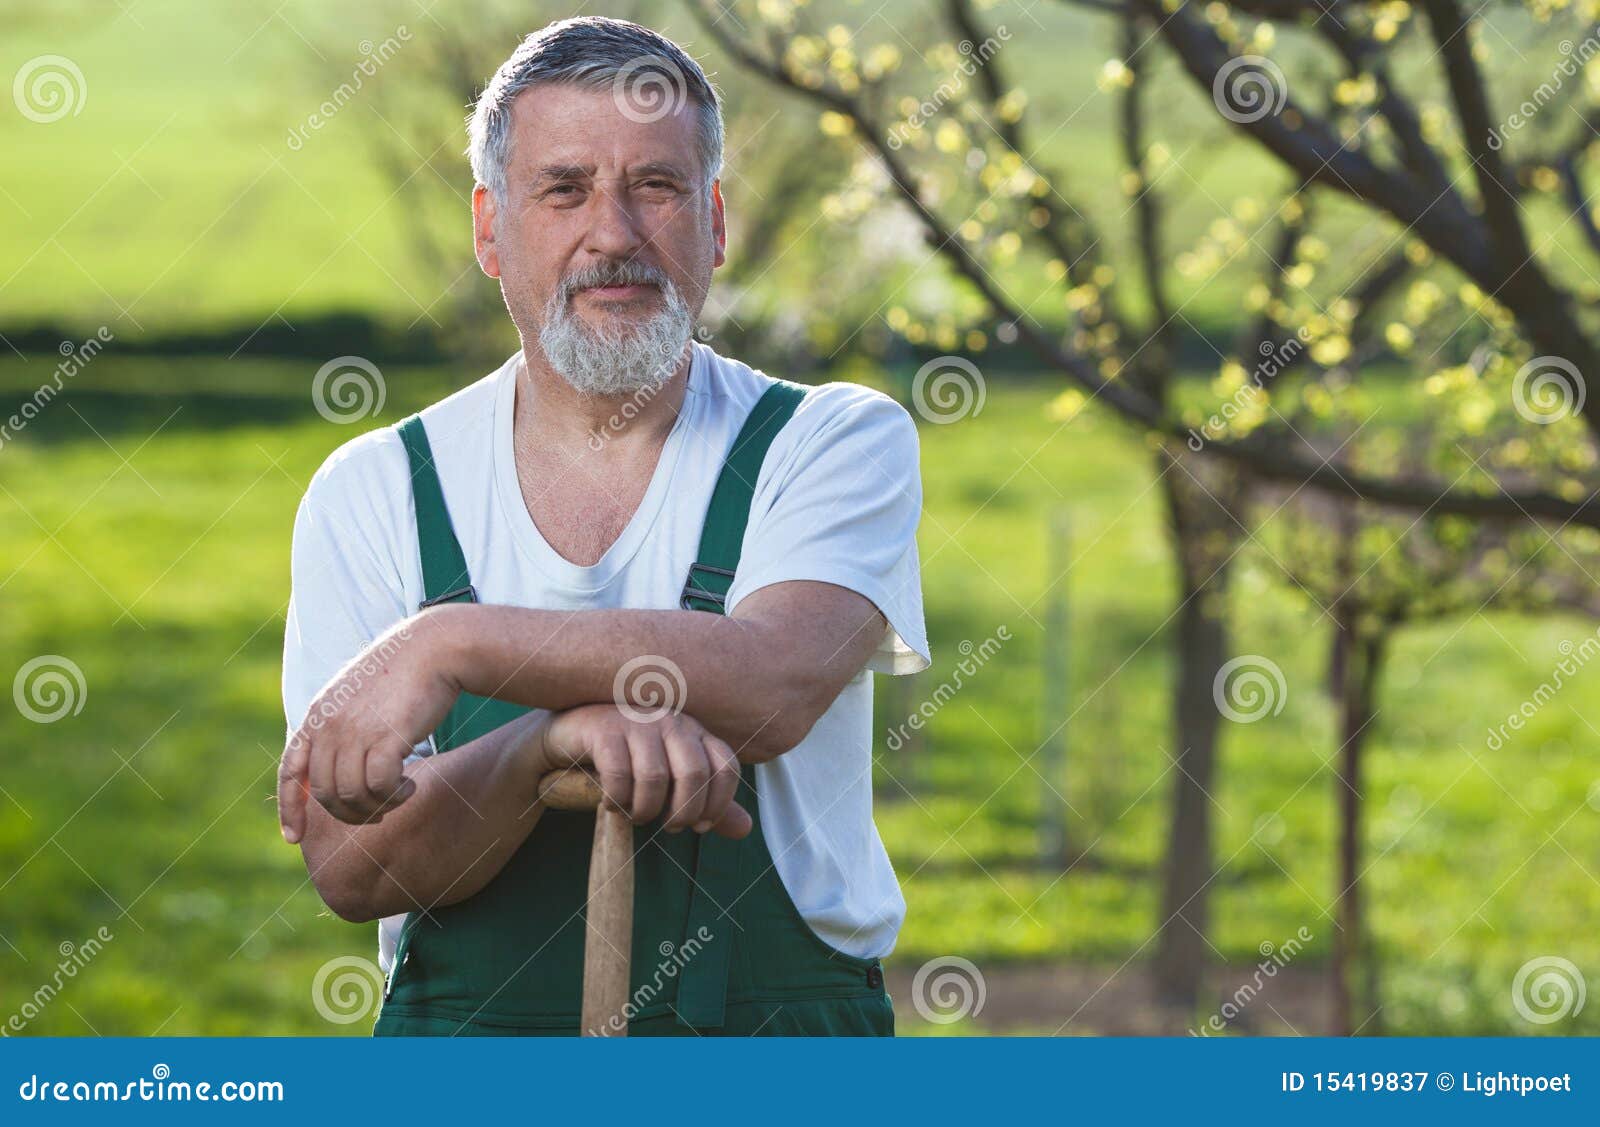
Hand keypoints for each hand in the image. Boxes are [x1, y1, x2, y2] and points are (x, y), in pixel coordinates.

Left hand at [278, 611, 459, 842]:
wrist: (435, 649)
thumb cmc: (404, 675)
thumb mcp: (357, 698)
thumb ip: (340, 728)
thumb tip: (338, 771)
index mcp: (317, 715)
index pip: (291, 769)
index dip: (289, 807)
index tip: (293, 838)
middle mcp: (328, 726)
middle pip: (325, 793)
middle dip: (350, 814)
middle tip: (377, 814)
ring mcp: (354, 732)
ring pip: (351, 796)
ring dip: (377, 806)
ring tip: (400, 795)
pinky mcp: (384, 738)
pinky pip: (380, 788)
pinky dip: (395, 796)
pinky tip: (410, 786)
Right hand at [538, 705, 751, 838]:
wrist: (567, 736)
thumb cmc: (626, 759)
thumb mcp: (669, 781)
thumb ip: (706, 802)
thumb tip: (745, 829)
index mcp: (694, 731)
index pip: (726, 766)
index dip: (719, 803)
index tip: (700, 827)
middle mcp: (671, 721)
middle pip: (695, 773)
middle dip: (683, 813)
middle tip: (666, 828)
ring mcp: (637, 721)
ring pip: (655, 777)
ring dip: (645, 810)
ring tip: (634, 816)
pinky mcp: (604, 727)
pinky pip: (619, 774)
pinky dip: (616, 799)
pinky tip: (609, 803)